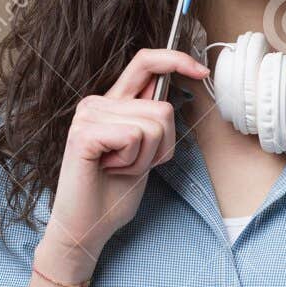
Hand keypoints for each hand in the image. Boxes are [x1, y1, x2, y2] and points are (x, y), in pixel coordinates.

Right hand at [40, 49, 208, 279]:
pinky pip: (134, 137)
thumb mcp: (144, 152)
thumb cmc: (113, 193)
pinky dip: (132, 162)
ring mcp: (88, 115)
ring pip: (153, 125)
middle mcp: (97, 102)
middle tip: (132, 164)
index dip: (176, 59)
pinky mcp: (83, 133)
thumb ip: (152, 120)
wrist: (87, 227)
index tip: (201, 71)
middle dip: (162, 146)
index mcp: (112, 103)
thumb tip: (167, 89)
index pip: (146, 62)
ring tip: (118, 169)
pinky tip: (109, 170)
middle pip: (163, 109)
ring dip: (145, 158)